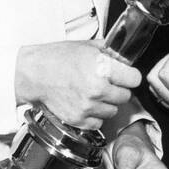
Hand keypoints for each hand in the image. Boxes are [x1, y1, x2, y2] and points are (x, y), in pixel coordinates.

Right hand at [15, 42, 140, 129]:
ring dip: (107, 103)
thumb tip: (124, 56)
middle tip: (106, 83)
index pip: (135, 79)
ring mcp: (88, 107)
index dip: (129, 76)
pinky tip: (85, 103)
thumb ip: (108, 51)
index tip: (125, 75)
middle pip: (126, 96)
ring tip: (93, 93)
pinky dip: (94, 115)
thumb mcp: (86, 46)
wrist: (34, 74)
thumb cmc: (57, 58)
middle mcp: (97, 89)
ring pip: (113, 110)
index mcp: (102, 68)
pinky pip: (99, 122)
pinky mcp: (79, 120)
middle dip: (118, 89)